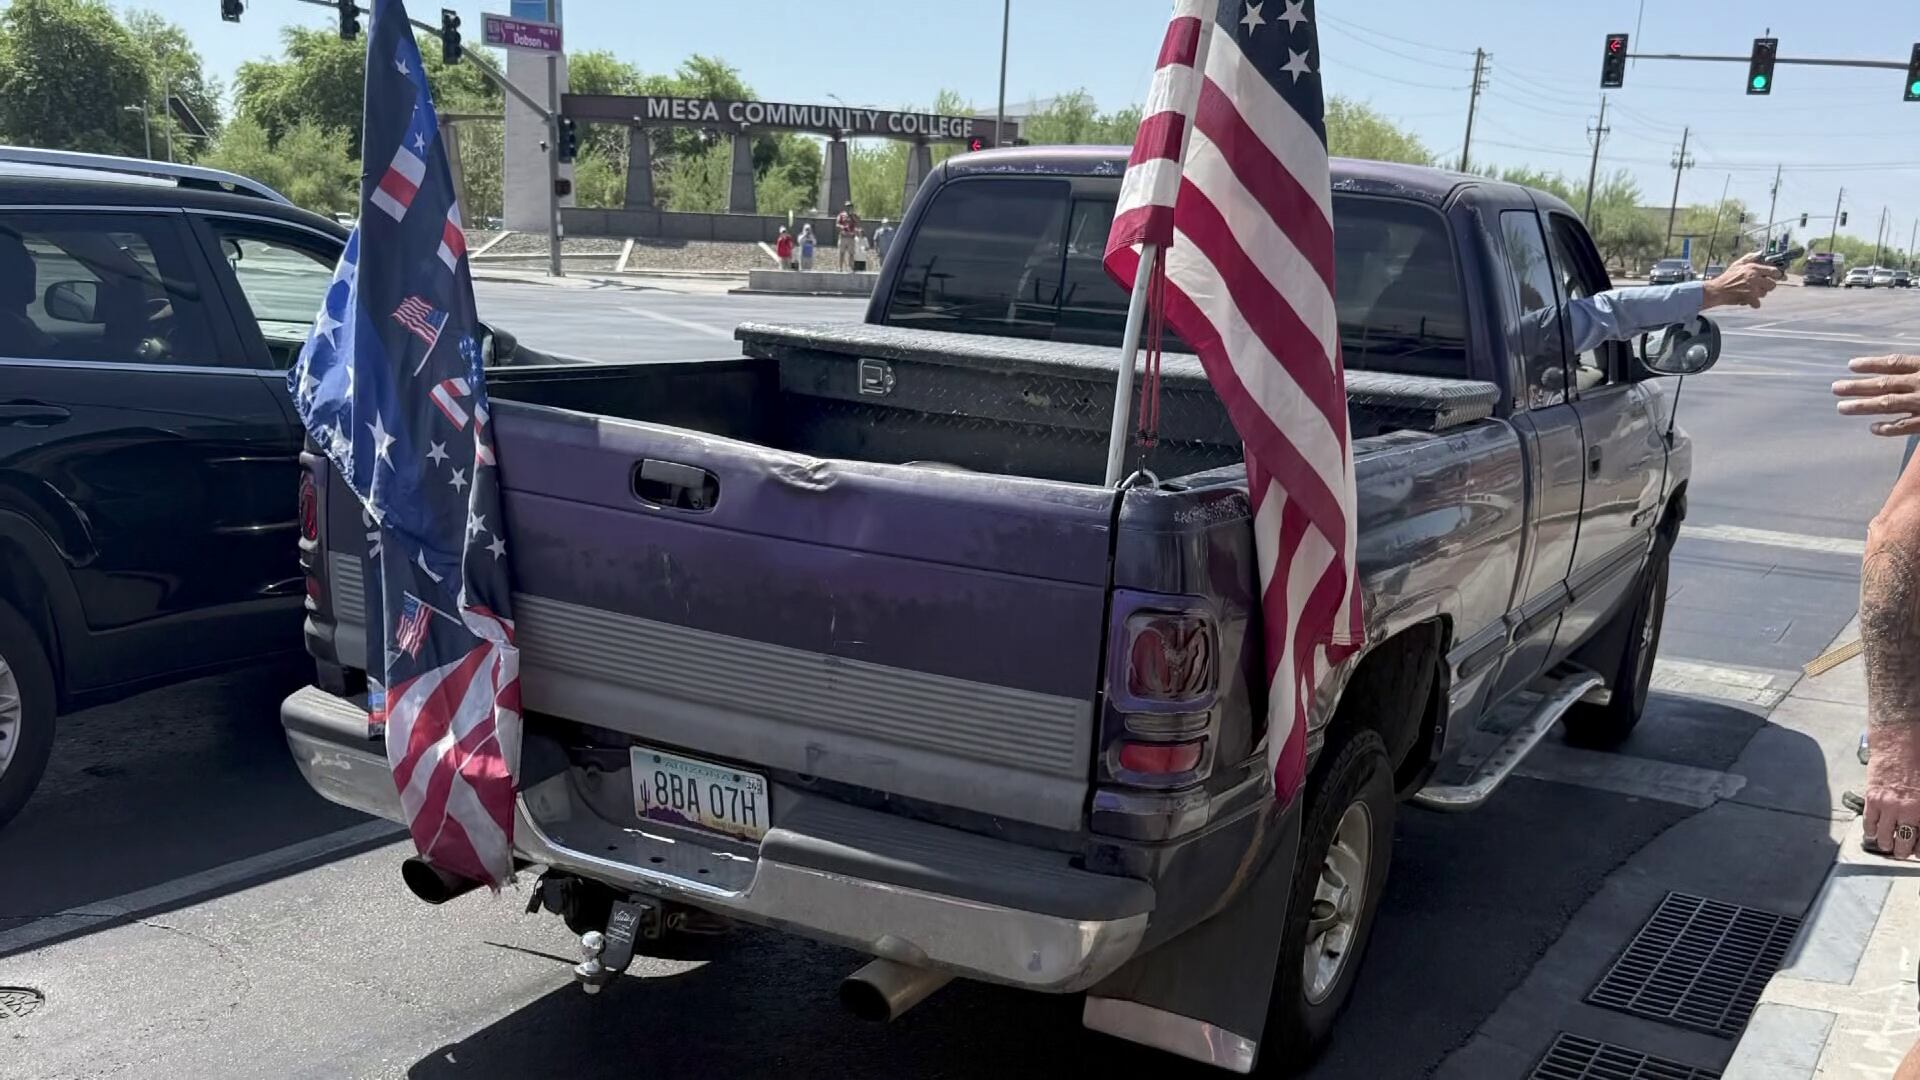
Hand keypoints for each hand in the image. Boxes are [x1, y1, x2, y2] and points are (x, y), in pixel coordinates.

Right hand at [1700, 251, 1783, 309]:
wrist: (1717, 290)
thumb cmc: (1727, 277)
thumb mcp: (1738, 264)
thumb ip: (1750, 257)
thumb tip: (1760, 252)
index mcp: (1753, 268)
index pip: (1774, 271)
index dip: (1777, 275)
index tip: (1777, 277)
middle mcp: (1754, 278)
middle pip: (1772, 284)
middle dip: (1768, 286)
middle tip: (1761, 286)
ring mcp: (1752, 289)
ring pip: (1764, 294)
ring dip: (1759, 294)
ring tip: (1750, 292)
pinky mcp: (1749, 298)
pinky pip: (1758, 304)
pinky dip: (1754, 304)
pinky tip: (1748, 300)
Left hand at [1833, 355, 1919, 435]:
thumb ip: (1916, 368)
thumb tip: (1899, 369)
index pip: (1895, 363)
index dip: (1872, 364)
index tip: (1851, 365)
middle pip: (1885, 384)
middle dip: (1858, 387)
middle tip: (1836, 388)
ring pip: (1889, 404)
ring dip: (1863, 406)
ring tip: (1842, 408)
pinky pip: (1906, 426)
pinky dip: (1889, 428)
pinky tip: (1873, 428)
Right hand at [1864, 723, 1919, 857]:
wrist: (1900, 743)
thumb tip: (1919, 822)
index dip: (1919, 850)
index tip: (1917, 852)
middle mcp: (1908, 811)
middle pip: (1905, 842)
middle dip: (1904, 851)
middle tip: (1903, 853)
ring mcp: (1889, 806)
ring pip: (1885, 836)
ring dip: (1886, 844)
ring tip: (1887, 846)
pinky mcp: (1873, 798)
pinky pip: (1869, 822)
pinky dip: (1870, 831)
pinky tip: (1872, 833)